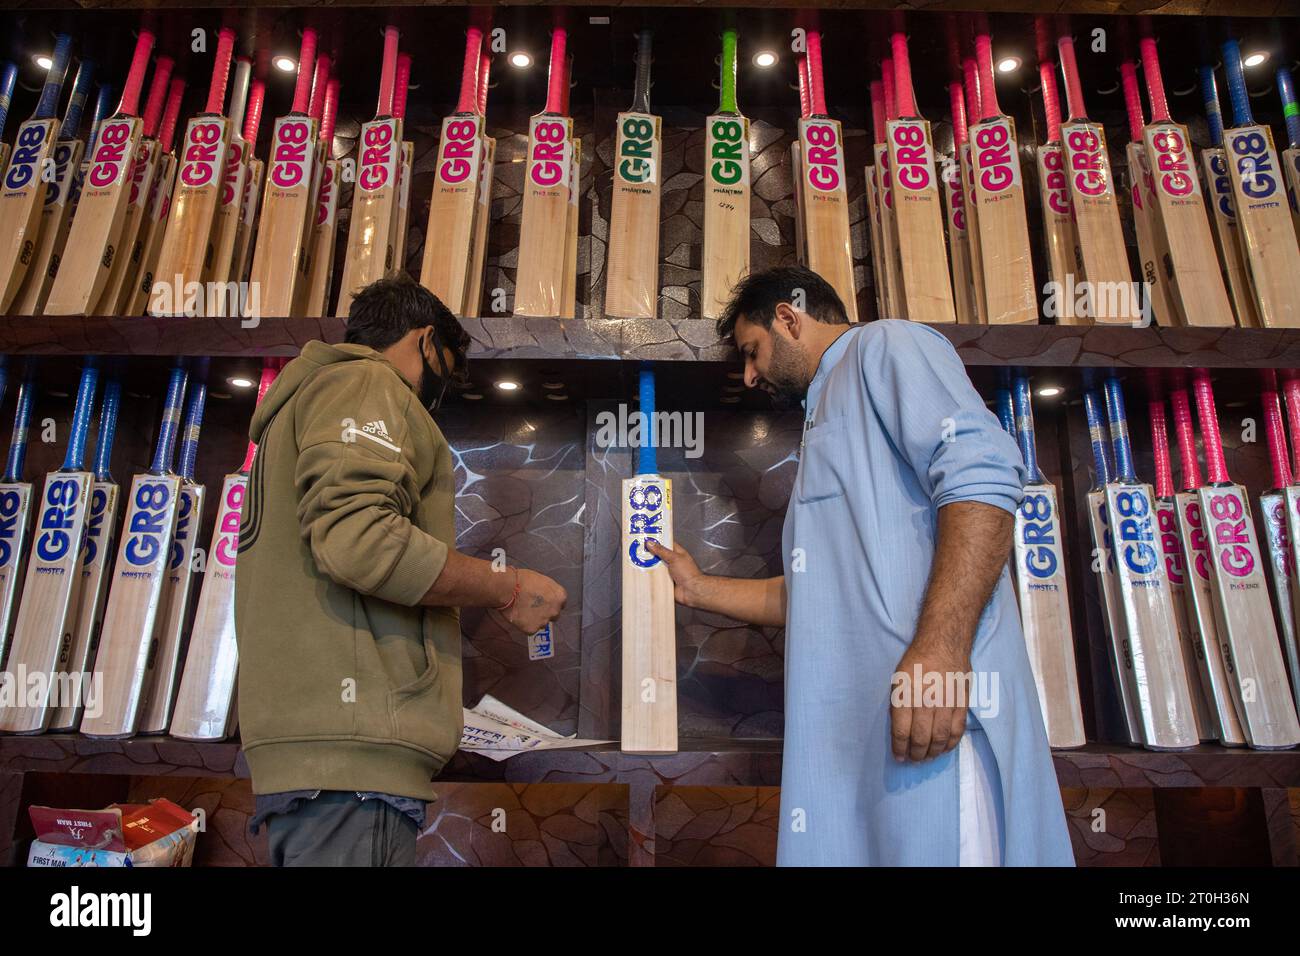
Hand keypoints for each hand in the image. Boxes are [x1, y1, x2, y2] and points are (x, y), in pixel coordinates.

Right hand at [505, 569, 566, 634]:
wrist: (508, 588)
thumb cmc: (523, 580)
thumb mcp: (543, 581)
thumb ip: (549, 591)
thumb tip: (546, 596)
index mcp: (560, 596)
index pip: (561, 603)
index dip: (551, 603)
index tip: (544, 602)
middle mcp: (555, 610)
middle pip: (554, 615)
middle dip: (546, 612)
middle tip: (534, 607)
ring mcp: (544, 621)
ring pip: (542, 623)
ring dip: (536, 619)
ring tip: (524, 611)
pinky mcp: (532, 629)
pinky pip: (530, 629)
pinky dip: (525, 625)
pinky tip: (519, 616)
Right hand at [644, 539, 703, 607]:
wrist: (692, 591)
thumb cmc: (688, 573)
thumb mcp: (674, 558)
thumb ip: (662, 551)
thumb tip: (651, 543)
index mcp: (677, 553)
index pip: (666, 544)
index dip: (657, 541)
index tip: (646, 538)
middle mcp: (672, 562)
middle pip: (659, 556)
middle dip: (650, 554)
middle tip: (639, 550)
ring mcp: (668, 572)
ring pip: (656, 567)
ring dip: (649, 566)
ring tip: (638, 562)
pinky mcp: (665, 581)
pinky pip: (655, 578)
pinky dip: (650, 577)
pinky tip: (643, 575)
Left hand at [889, 641, 971, 762]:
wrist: (944, 643)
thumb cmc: (916, 661)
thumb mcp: (898, 679)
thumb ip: (899, 705)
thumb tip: (900, 732)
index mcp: (906, 693)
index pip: (902, 730)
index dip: (899, 748)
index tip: (898, 757)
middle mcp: (927, 699)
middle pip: (921, 737)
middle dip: (916, 754)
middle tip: (913, 760)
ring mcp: (947, 702)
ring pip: (940, 737)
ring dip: (932, 753)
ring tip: (926, 758)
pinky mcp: (962, 703)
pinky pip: (957, 730)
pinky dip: (950, 744)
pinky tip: (943, 749)